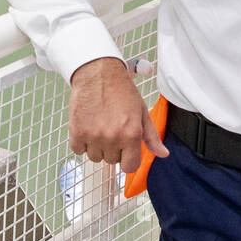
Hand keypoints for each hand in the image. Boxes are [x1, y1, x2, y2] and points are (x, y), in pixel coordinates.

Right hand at [68, 57, 168, 173]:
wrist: (98, 73)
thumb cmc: (121, 90)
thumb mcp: (142, 111)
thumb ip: (152, 136)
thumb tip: (163, 154)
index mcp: (131, 134)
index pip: (129, 167)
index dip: (128, 159)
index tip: (125, 150)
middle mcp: (112, 137)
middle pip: (111, 161)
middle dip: (113, 149)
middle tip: (112, 129)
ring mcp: (93, 136)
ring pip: (95, 157)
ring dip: (97, 146)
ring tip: (100, 126)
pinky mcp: (77, 132)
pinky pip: (78, 150)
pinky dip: (82, 142)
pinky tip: (88, 126)